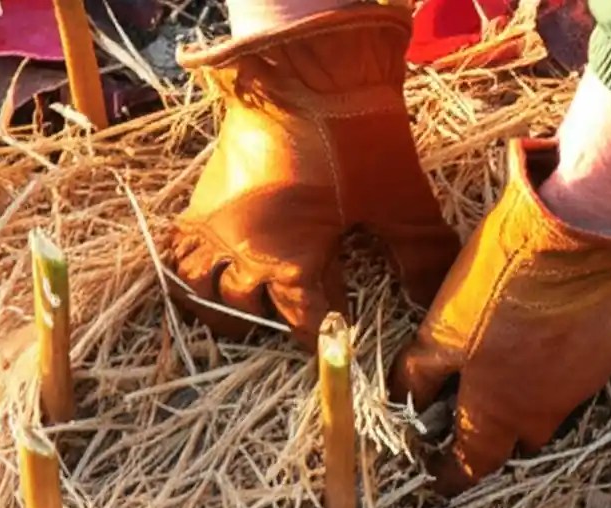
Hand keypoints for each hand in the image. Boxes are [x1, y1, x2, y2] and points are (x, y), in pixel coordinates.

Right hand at [168, 5, 458, 345]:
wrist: (308, 71)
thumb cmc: (355, 136)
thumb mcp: (399, 198)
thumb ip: (418, 253)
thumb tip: (431, 298)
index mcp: (290, 264)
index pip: (301, 323)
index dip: (321, 333)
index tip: (338, 332)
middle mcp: (243, 252)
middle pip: (242, 309)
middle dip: (266, 320)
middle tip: (287, 314)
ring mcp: (215, 224)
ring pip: (197, 283)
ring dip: (216, 299)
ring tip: (240, 300)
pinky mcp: (203, 194)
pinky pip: (179, 241)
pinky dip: (188, 259)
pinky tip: (209, 259)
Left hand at [390, 138, 610, 493]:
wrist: (584, 236)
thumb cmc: (503, 284)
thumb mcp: (443, 328)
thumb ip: (420, 373)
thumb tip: (401, 401)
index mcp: (497, 412)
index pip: (472, 463)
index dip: (452, 473)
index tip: (440, 479)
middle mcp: (543, 411)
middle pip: (514, 441)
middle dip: (490, 440)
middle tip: (468, 420)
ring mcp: (581, 383)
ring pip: (547, 410)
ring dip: (522, 403)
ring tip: (501, 374)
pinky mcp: (606, 351)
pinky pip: (571, 378)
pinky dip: (550, 370)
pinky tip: (536, 339)